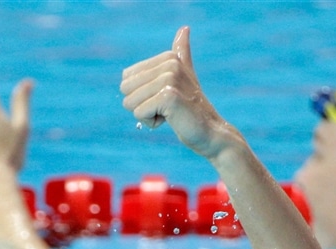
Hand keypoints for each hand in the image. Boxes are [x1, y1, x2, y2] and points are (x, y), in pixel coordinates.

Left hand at [120, 27, 228, 158]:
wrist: (210, 132)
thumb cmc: (192, 108)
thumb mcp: (185, 76)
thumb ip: (183, 52)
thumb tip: (185, 28)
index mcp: (168, 57)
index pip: (126, 79)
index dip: (141, 95)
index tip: (164, 99)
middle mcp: (169, 64)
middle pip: (125, 89)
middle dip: (140, 105)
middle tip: (166, 108)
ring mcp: (169, 79)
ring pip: (130, 102)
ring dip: (147, 115)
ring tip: (169, 113)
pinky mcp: (168, 97)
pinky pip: (139, 113)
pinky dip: (151, 123)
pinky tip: (171, 120)